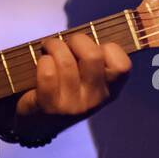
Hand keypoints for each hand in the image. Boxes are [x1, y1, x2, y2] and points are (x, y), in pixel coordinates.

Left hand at [13, 33, 130, 142]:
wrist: (37, 123)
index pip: (122, 65)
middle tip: (66, 43)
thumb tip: (85, 34)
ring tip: (48, 47)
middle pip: (92, 56)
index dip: (108, 48)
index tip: (93, 49)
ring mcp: (73, 106)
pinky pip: (48, 72)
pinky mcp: (50, 106)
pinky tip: (41, 64)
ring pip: (66, 61)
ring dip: (53, 46)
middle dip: (76, 40)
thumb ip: (92, 60)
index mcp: (109, 91)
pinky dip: (42, 61)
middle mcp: (95, 100)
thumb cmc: (64, 89)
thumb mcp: (86, 81)